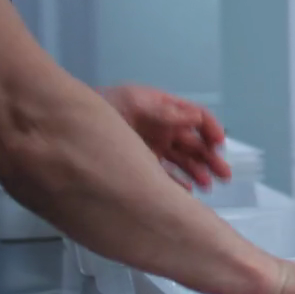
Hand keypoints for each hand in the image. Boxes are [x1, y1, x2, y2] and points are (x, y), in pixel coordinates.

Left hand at [99, 84, 230, 189]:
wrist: (71, 124)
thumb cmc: (105, 104)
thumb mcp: (136, 102)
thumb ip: (165, 112)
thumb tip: (194, 116)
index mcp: (166, 110)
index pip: (197, 117)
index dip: (211, 129)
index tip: (219, 143)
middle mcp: (165, 129)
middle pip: (195, 144)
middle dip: (211, 158)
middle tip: (223, 174)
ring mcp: (155, 147)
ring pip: (184, 161)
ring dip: (198, 172)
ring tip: (207, 185)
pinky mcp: (145, 163)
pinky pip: (166, 175)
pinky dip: (177, 184)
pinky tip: (186, 191)